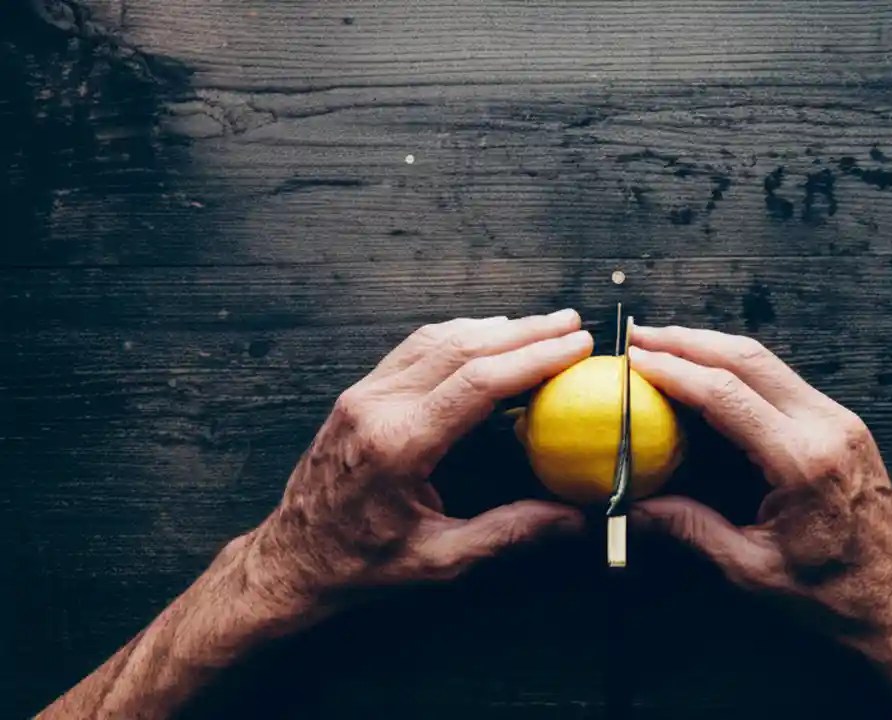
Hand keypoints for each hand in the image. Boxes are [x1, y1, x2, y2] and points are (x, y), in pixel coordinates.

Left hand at [244, 310, 592, 617]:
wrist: (291, 559)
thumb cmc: (360, 565)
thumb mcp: (439, 560)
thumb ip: (509, 533)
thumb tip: (573, 519)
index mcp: (399, 445)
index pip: (477, 382)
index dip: (533, 358)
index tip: (575, 347)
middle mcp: (378, 407)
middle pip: (462, 347)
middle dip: (525, 331)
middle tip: (572, 324)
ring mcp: (363, 394)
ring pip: (437, 339)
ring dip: (495, 327)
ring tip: (542, 326)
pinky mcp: (359, 393)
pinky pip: (415, 347)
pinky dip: (461, 335)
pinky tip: (491, 336)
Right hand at [626, 325, 891, 647]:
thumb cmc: (835, 595)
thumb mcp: (753, 569)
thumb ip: (691, 531)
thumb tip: (633, 508)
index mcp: (805, 461)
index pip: (727, 395)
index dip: (674, 371)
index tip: (634, 360)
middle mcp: (828, 427)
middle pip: (748, 358)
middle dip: (688, 340)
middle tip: (640, 335)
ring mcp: (840, 421)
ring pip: (768, 361)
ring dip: (712, 347)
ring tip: (664, 344)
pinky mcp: (843, 425)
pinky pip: (783, 380)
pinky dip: (738, 367)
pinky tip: (708, 371)